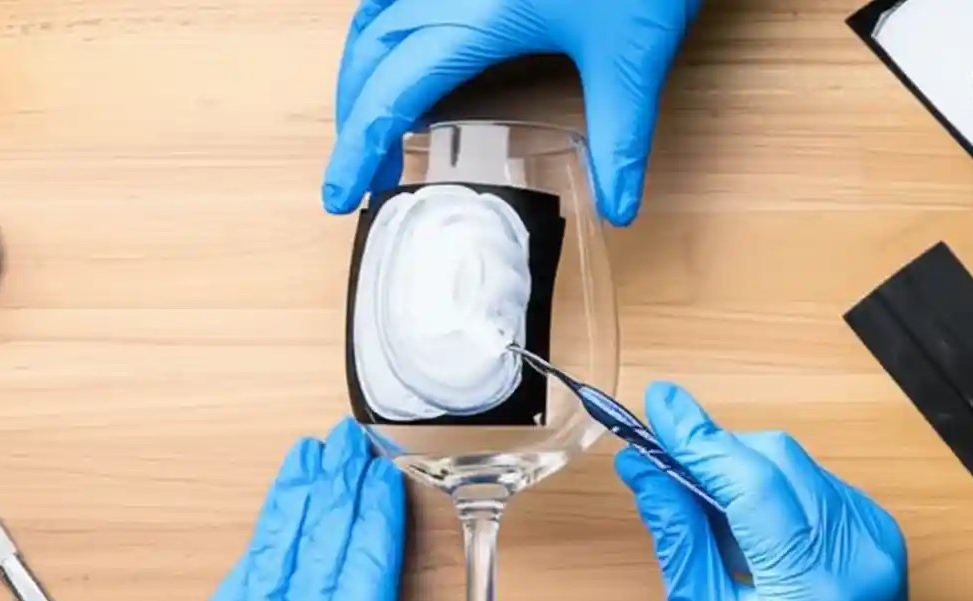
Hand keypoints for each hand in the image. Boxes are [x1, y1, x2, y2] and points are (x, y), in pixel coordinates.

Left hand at [170, 418, 405, 600]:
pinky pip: (244, 573)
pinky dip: (264, 535)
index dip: (376, 513)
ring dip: (299, 494)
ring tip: (312, 454)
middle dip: (338, 485)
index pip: (366, 562)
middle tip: (348, 442)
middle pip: (323, 539)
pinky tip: (275, 509)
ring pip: (281, 544)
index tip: (384, 477)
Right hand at [324, 0, 702, 225]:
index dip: (358, 149)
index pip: (392, 93)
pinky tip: (404, 57)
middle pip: (370, 57)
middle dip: (356, 120)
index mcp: (477, 15)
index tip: (338, 197)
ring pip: (374, 20)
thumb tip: (621, 210)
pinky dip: (384, 33)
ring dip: (364, 75)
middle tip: (365, 175)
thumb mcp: (634, 57)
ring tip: (376, 124)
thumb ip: (622, 137)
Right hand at [615, 383, 928, 600]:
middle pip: (776, 460)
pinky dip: (767, 483)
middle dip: (711, 448)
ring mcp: (877, 538)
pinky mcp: (878, 529)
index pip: (754, 486)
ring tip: (697, 501)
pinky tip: (742, 520)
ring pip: (793, 462)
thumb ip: (678, 541)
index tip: (660, 404)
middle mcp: (859, 554)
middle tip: (658, 454)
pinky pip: (811, 479)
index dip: (701, 438)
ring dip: (736, 466)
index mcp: (814, 592)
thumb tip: (644, 470)